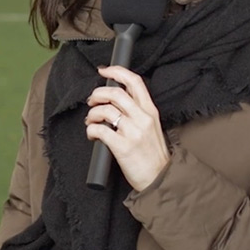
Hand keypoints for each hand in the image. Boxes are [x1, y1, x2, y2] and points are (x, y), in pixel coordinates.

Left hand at [84, 65, 170, 192]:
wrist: (159, 178)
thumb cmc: (152, 154)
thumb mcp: (151, 127)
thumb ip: (137, 112)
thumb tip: (114, 99)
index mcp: (150, 111)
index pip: (135, 81)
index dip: (117, 71)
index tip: (104, 71)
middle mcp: (142, 118)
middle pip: (115, 93)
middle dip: (97, 94)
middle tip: (91, 101)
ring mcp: (132, 132)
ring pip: (104, 110)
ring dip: (91, 114)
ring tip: (90, 121)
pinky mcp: (122, 146)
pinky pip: (98, 129)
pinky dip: (90, 130)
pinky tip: (92, 135)